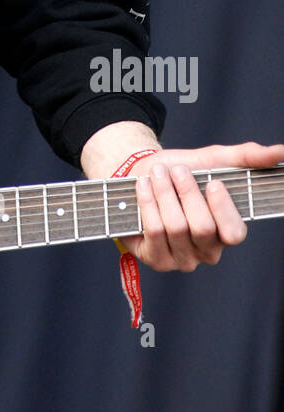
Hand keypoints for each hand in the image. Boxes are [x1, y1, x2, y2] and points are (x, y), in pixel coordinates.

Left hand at [118, 141, 283, 271]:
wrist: (141, 174)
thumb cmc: (180, 170)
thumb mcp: (213, 160)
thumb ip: (246, 157)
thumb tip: (281, 151)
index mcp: (226, 231)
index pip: (234, 233)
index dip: (223, 210)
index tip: (212, 183)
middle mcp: (207, 251)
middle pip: (202, 228)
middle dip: (187, 193)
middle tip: (176, 170)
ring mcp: (182, 259)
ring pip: (175, 228)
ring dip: (163, 194)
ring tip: (157, 174)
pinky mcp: (156, 259)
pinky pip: (153, 233)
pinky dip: (147, 204)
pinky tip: (144, 187)